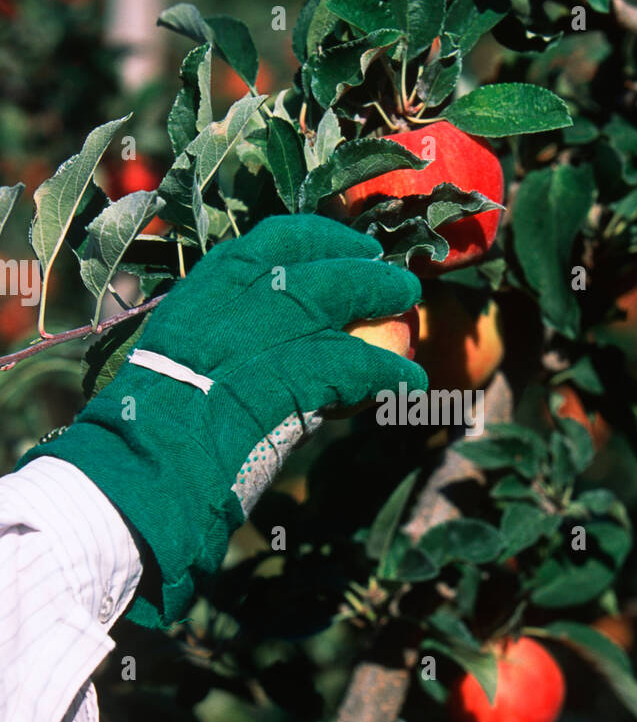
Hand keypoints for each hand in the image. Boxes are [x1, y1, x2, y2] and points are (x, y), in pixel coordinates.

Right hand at [18, 215, 426, 627]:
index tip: (348, 243)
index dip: (315, 239)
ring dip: (378, 295)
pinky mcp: (280, 378)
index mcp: (194, 302)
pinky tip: (410, 383)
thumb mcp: (185, 379)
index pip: (262, 246)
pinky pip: (351, 364)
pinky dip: (388, 372)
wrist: (141, 482)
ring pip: (329, 296)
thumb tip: (289, 370)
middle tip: (395, 274)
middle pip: (303, 265)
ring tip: (410, 307)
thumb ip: (232, 359)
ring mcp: (248, 337)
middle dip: (355, 263)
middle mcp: (221, 307)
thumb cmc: (155, 447)